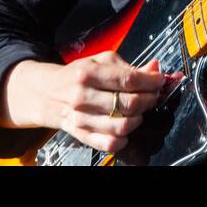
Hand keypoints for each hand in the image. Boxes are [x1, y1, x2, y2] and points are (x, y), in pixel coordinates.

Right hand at [4, 52, 169, 153]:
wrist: (47, 94)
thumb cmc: (77, 76)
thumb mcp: (100, 62)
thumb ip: (128, 66)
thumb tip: (155, 68)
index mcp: (88, 73)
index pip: (127, 79)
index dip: (150, 81)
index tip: (159, 80)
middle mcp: (83, 97)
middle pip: (128, 104)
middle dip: (148, 99)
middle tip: (153, 95)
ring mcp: (81, 119)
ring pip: (122, 126)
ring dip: (139, 118)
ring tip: (140, 110)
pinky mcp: (81, 135)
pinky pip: (110, 144)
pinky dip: (124, 138)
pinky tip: (126, 127)